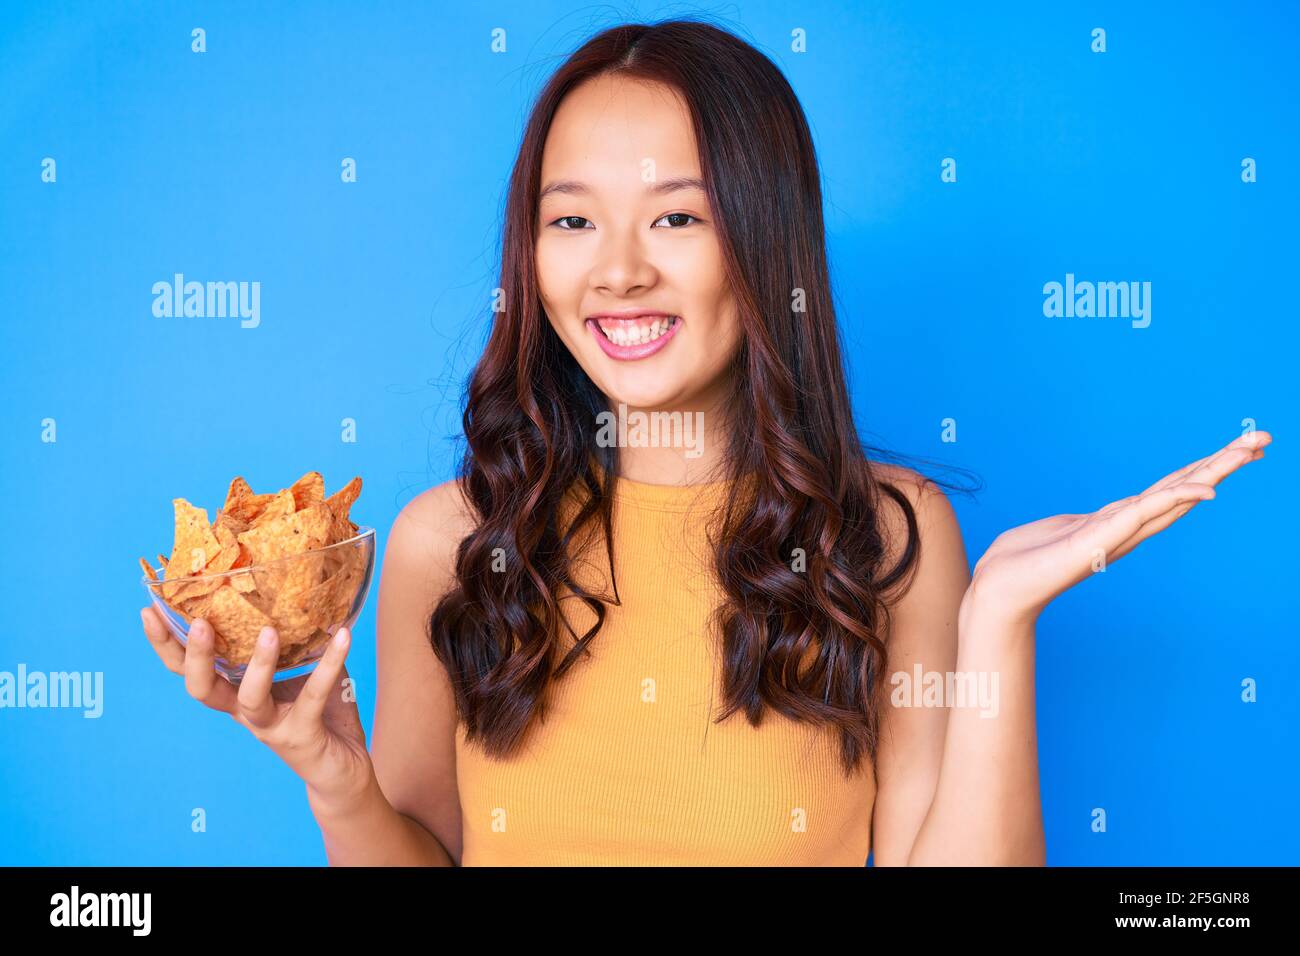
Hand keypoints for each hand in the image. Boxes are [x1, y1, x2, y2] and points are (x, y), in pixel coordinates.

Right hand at [140, 607, 373, 808]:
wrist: (342, 769)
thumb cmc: (319, 712)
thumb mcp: (301, 668)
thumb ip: (294, 636)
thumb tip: (298, 585)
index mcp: (234, 692)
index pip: (188, 670)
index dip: (166, 645)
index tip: (150, 610)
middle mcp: (244, 712)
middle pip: (203, 688)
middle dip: (196, 657)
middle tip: (200, 623)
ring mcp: (270, 726)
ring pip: (250, 698)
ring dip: (258, 663)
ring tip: (269, 631)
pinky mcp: (301, 735)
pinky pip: (312, 696)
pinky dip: (329, 664)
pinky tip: (344, 636)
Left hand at [963, 431, 1271, 627]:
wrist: (997, 591)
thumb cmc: (1021, 561)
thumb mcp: (1061, 530)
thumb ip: (1086, 524)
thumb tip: (1096, 521)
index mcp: (1118, 522)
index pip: (1170, 490)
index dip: (1205, 468)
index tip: (1240, 448)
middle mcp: (1126, 529)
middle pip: (1185, 489)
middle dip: (1225, 463)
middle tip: (1265, 439)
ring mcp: (1116, 535)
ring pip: (1175, 497)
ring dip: (1214, 471)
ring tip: (1250, 450)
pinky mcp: (1098, 542)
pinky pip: (1142, 515)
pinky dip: (1175, 500)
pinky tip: (1207, 490)